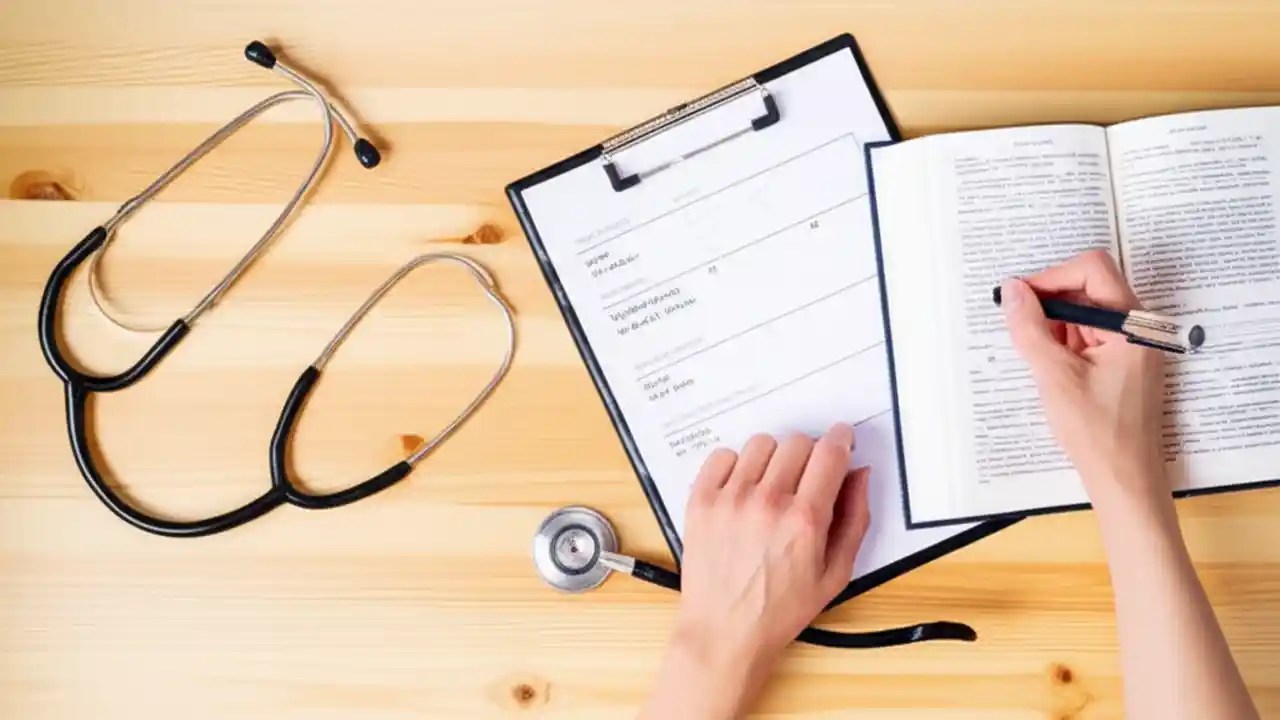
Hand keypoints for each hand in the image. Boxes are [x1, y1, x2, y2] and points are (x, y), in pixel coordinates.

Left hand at [639, 424, 869, 719]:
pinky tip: (742, 488)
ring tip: (772, 485)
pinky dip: (735, 464)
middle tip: (807, 477)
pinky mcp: (701, 501)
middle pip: (797, 442)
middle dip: (810, 453)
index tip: (841, 440)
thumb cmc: (780, 610)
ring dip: (774, 457)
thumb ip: (854, 518)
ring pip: (761, 444)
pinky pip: (722, 456)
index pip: (829, 452)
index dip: (841, 439)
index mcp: (804, 520)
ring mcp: (730, 500)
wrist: (724, 632)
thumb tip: (859, 474)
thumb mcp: (835, 573)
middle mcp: (767, 502)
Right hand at [1000, 249, 1166, 508]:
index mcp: (1132, 325)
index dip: (1052, 276)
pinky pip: (1091, 336)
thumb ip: (1030, 327)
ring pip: (1087, 313)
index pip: (1092, 270)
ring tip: (1036, 355)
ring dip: (1056, 324)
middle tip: (1018, 324)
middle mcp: (1139, 329)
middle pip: (1090, 287)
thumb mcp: (1054, 375)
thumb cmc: (1096, 431)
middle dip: (1051, 300)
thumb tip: (1012, 290)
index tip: (1020, 298)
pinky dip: (1066, 342)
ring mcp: (1133, 347)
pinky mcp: (1124, 364)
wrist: (1125, 480)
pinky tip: (1050, 367)